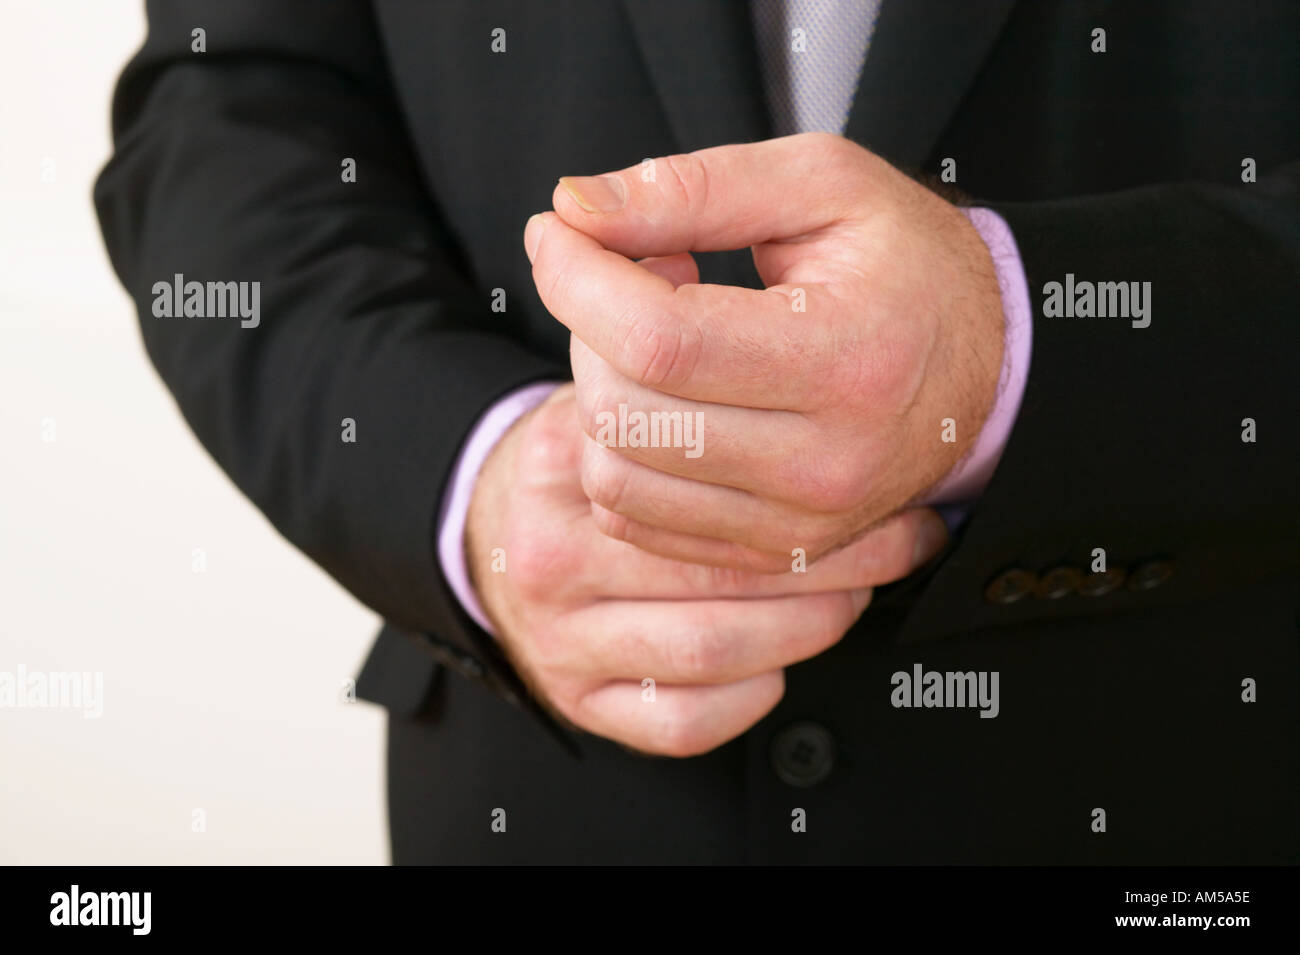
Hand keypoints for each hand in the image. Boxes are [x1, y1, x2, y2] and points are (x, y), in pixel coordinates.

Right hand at [465, 384, 947, 755]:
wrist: (494, 526)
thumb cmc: (580, 462)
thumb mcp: (608, 394)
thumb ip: (678, 378)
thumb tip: (768, 334)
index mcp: (562, 467)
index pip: (699, 482)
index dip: (807, 488)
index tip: (878, 478)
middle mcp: (552, 559)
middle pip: (717, 572)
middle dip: (832, 563)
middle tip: (897, 543)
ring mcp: (559, 639)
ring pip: (710, 648)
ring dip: (806, 627)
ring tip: (853, 596)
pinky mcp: (576, 698)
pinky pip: (678, 720)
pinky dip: (746, 698)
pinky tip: (779, 663)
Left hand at [524, 132, 1002, 571]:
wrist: (989, 368)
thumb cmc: (908, 266)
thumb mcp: (821, 186)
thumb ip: (694, 188)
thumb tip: (572, 209)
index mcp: (847, 359)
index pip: (660, 339)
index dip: (577, 280)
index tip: (558, 234)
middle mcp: (824, 462)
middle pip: (626, 413)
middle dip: (589, 329)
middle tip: (633, 277)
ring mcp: (799, 523)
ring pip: (618, 476)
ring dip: (601, 395)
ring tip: (655, 340)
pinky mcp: (775, 551)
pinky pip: (638, 521)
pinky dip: (622, 455)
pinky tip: (664, 400)